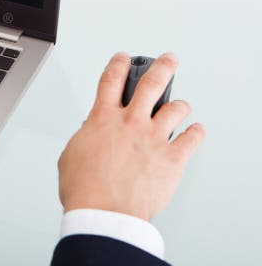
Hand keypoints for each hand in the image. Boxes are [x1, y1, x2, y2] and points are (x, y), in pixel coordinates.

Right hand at [57, 52, 204, 220]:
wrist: (104, 211)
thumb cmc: (85, 188)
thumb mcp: (71, 154)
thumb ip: (84, 138)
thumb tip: (89, 136)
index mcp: (102, 118)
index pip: (111, 80)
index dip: (118, 64)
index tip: (123, 58)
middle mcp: (131, 123)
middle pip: (150, 84)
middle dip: (162, 67)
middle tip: (168, 59)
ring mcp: (153, 139)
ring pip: (174, 110)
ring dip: (180, 104)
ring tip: (182, 103)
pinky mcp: (172, 159)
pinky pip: (191, 140)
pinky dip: (196, 133)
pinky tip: (197, 130)